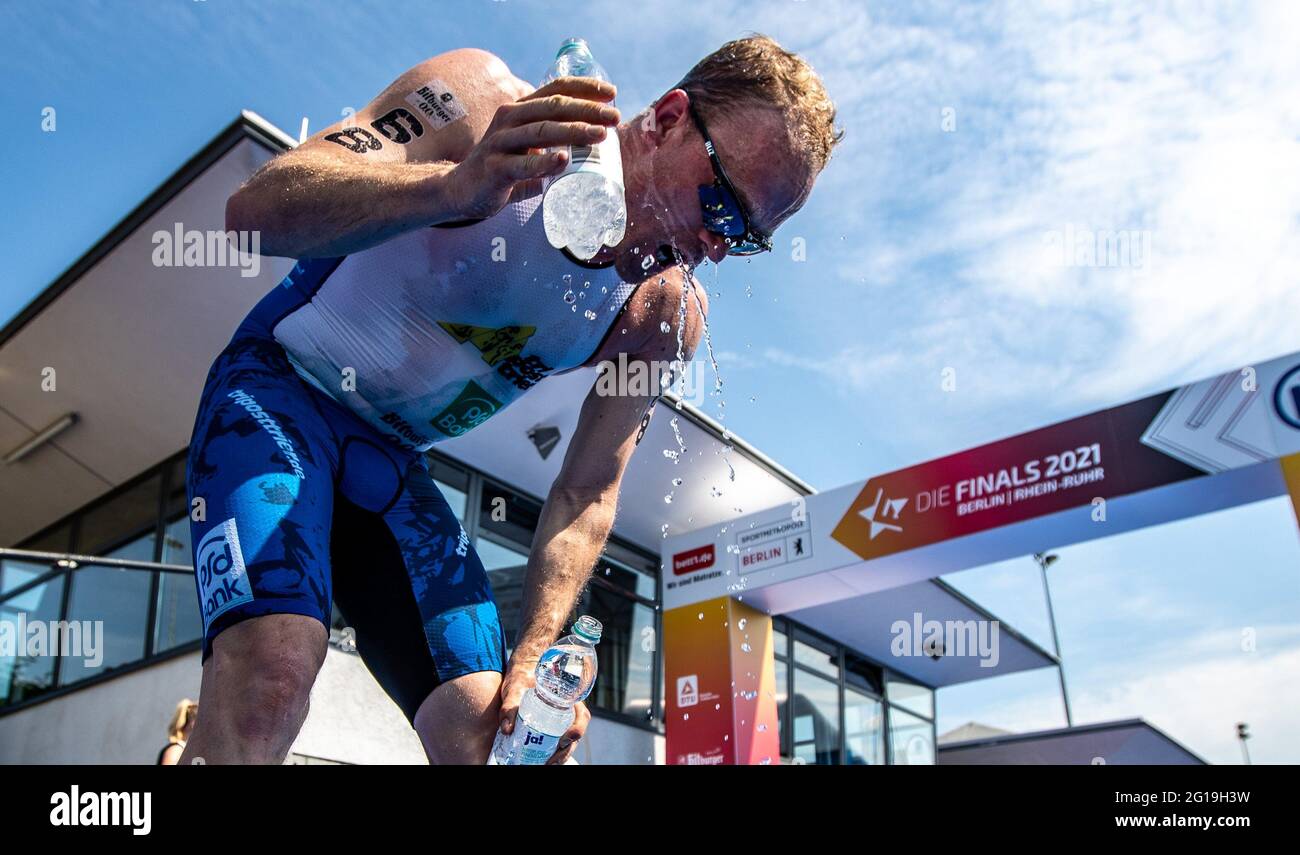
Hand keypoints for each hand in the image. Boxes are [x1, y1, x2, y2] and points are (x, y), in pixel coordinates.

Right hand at [447, 76, 619, 221]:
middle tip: (614, 117)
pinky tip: (563, 161)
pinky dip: (543, 163)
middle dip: (587, 110)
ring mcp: (500, 142)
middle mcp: (509, 119)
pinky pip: (522, 165)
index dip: (584, 88)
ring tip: (600, 136)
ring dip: (573, 132)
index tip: (612, 93)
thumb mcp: (528, 150)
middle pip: (553, 107)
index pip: (555, 89)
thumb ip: (554, 148)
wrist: (460, 190)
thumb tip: (594, 151)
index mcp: (520, 109)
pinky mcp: (494, 168)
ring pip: (541, 131)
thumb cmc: (500, 168)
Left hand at [499, 659, 591, 764]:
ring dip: (560, 756)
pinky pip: (558, 743)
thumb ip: (509, 706)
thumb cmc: (521, 677)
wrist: (520, 674)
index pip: (582, 717)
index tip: (562, 741)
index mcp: (568, 698)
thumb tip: (507, 729)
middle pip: (575, 735)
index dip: (577, 731)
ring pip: (568, 742)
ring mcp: (562, 721)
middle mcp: (569, 711)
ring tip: (545, 765)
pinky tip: (541, 761)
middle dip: (565, 753)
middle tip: (549, 763)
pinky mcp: (552, 728)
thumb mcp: (514, 689)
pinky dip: (553, 754)